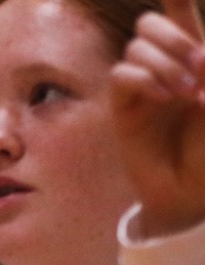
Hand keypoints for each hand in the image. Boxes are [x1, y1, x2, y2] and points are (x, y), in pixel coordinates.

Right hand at [114, 0, 204, 236]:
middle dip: (174, 37)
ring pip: (137, 47)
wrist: (188, 190)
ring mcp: (140, 86)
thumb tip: (199, 51)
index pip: (179, 16)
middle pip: (149, 24)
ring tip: (185, 92)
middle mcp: (163, 66)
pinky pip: (122, 75)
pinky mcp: (123, 107)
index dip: (175, 2)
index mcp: (192, 58)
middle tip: (199, 65)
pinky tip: (163, 97)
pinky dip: (144, 79)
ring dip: (164, 63)